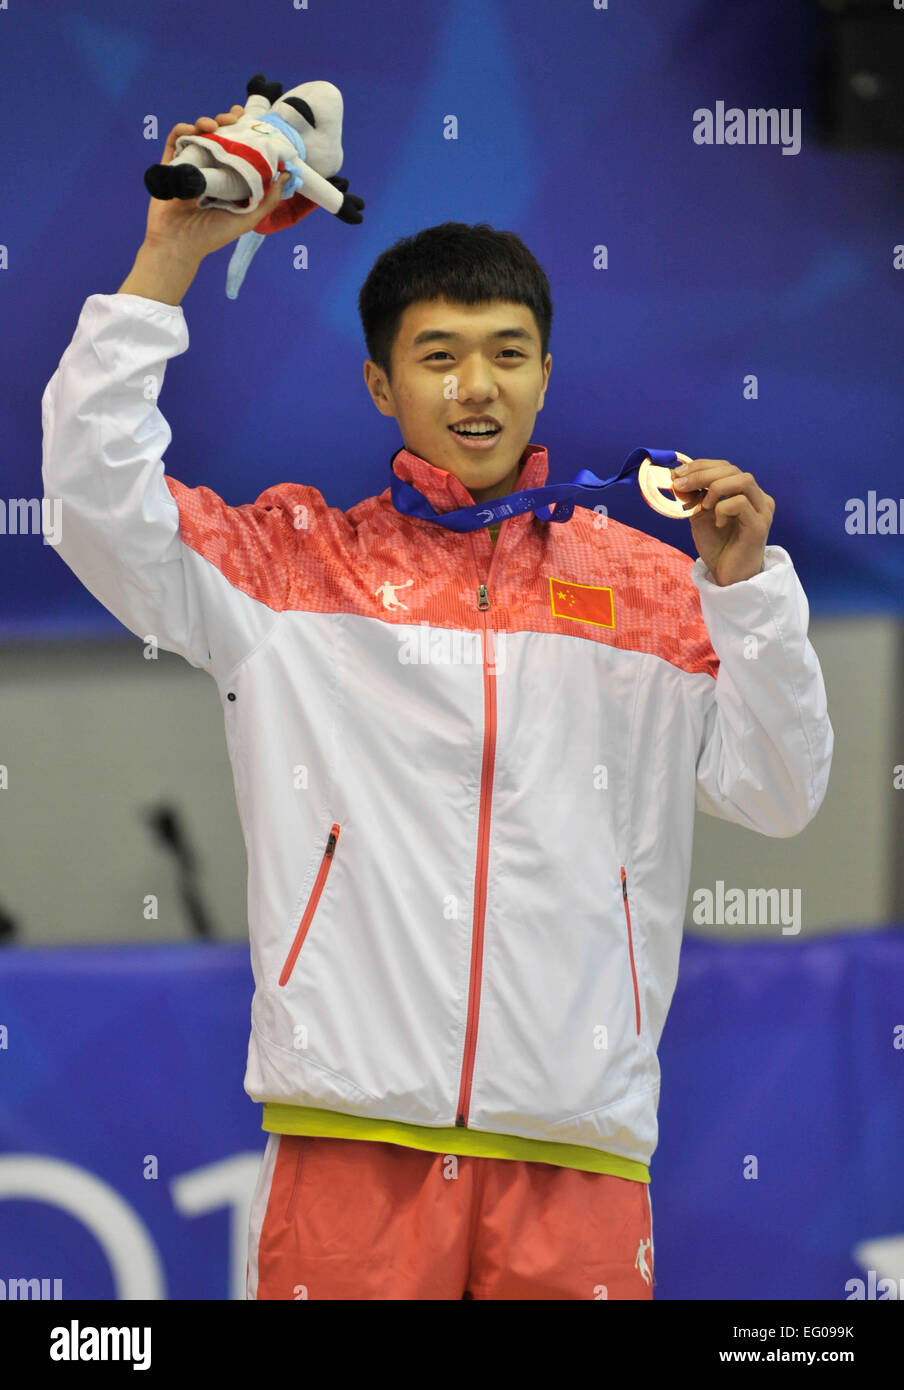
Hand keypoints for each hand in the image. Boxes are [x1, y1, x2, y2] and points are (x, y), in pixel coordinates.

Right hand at [142, 106, 290, 262]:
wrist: (179, 245)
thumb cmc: (212, 235)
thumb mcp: (247, 218)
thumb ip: (268, 199)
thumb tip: (286, 174)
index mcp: (227, 179)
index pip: (236, 148)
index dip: (242, 130)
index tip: (249, 119)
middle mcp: (209, 170)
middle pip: (217, 136)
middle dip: (226, 121)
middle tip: (233, 117)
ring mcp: (188, 166)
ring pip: (197, 134)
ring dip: (205, 122)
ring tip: (213, 125)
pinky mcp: (169, 166)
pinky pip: (175, 141)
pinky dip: (182, 129)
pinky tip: (192, 129)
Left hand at [669, 459, 774, 585]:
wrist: (728, 577)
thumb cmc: (718, 547)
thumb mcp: (700, 516)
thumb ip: (693, 496)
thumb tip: (677, 477)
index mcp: (746, 493)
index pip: (725, 467)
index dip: (700, 466)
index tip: (677, 474)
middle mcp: (758, 498)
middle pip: (732, 469)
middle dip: (701, 474)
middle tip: (679, 485)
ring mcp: (761, 511)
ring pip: (742, 480)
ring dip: (715, 488)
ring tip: (704, 505)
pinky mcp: (759, 526)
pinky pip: (740, 504)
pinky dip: (722, 509)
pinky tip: (717, 523)